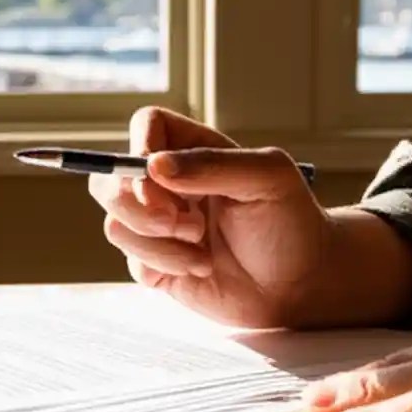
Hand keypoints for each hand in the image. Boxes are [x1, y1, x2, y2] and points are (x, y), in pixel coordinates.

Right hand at [88, 106, 328, 326]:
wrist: (301, 285)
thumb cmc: (292, 223)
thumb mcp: (268, 177)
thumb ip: (212, 164)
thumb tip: (154, 166)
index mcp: (193, 151)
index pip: (146, 127)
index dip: (139, 148)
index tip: (158, 176)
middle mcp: (169, 185)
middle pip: (109, 179)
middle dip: (137, 206)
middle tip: (179, 224)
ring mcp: (158, 226)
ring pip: (116, 224)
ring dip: (157, 242)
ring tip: (201, 249)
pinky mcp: (156, 263)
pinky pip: (131, 261)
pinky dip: (164, 265)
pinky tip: (201, 268)